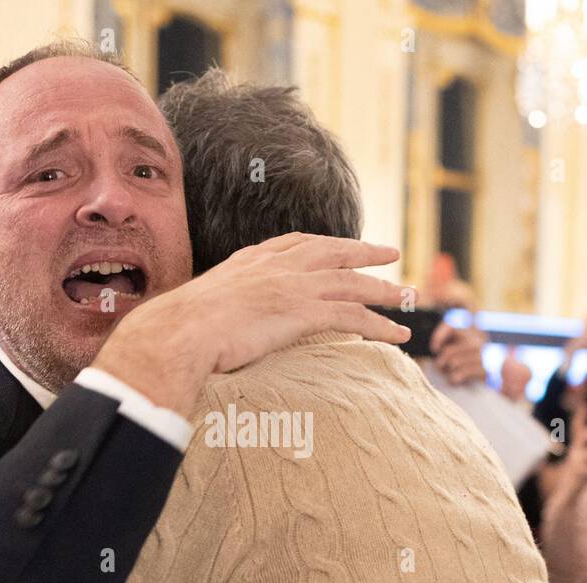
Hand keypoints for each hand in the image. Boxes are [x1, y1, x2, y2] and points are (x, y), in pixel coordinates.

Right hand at [91, 233, 409, 417]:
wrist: (180, 333)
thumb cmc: (178, 329)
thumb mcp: (200, 305)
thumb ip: (217, 306)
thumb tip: (207, 324)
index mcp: (252, 260)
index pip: (296, 242)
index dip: (324, 242)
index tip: (341, 244)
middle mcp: (277, 266)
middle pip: (334, 253)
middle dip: (365, 252)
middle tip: (390, 253)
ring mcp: (294, 286)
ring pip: (353, 283)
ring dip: (384, 291)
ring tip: (407, 298)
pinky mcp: (305, 312)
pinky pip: (355, 317)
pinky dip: (381, 325)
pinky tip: (398, 335)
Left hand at [430, 323, 487, 385]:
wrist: (505, 372)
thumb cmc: (480, 360)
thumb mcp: (470, 346)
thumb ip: (456, 343)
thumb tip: (437, 350)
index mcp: (472, 332)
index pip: (452, 326)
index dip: (439, 336)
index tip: (434, 348)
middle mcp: (476, 341)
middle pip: (447, 351)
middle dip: (440, 362)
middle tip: (441, 367)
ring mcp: (481, 355)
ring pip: (452, 363)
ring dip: (447, 372)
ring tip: (450, 374)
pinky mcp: (483, 369)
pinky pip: (460, 374)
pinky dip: (454, 379)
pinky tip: (455, 380)